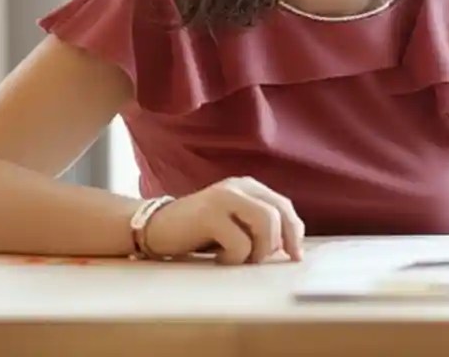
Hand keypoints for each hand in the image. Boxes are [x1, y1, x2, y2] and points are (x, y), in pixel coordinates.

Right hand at [145, 176, 305, 264]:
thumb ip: (258, 226)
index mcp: (249, 187)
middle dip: (278, 244)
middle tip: (260, 261)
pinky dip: (234, 258)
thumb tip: (289, 248)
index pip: (284, 207)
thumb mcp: (234, 223)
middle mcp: (239, 187)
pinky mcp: (209, 214)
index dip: (294, 232)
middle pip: (279, 214)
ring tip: (238, 258)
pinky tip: (218, 258)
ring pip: (265, 224)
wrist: (154, 227)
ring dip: (257, 250)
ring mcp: (223, 198)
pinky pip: (240, 242)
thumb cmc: (198, 231)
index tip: (294, 256)